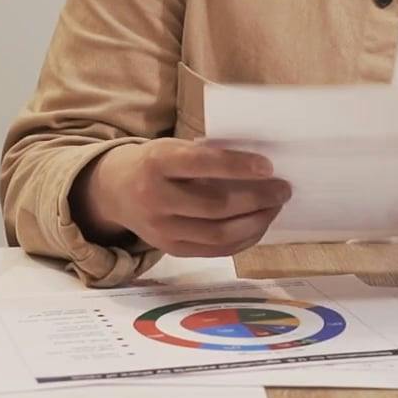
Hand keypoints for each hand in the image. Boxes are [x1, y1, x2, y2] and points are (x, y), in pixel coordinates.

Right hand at [70, 138, 290, 256]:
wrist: (115, 190)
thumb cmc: (157, 162)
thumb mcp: (173, 147)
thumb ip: (207, 156)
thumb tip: (260, 167)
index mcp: (157, 162)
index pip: (202, 164)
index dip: (237, 166)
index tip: (268, 166)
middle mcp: (156, 198)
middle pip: (215, 206)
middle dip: (257, 199)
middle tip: (283, 189)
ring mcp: (161, 229)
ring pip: (218, 234)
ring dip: (255, 222)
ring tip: (275, 207)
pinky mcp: (170, 249)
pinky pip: (215, 250)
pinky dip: (243, 239)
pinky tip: (259, 225)